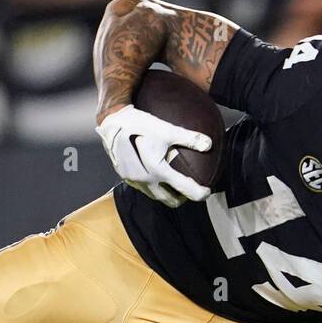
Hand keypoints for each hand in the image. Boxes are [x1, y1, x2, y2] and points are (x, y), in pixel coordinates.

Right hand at [96, 104, 212, 207]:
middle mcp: (146, 180)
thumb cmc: (140, 123)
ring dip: (167, 194)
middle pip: (170, 200)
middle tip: (190, 190)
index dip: (200, 193)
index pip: (185, 189)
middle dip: (182, 199)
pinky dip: (153, 187)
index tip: (206, 191)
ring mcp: (134, 181)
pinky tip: (156, 176)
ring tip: (175, 185)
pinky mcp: (125, 177)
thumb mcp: (167, 129)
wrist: (112, 122)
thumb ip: (190, 138)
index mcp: (158, 171)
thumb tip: (209, 144)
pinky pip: (143, 188)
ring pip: (155, 197)